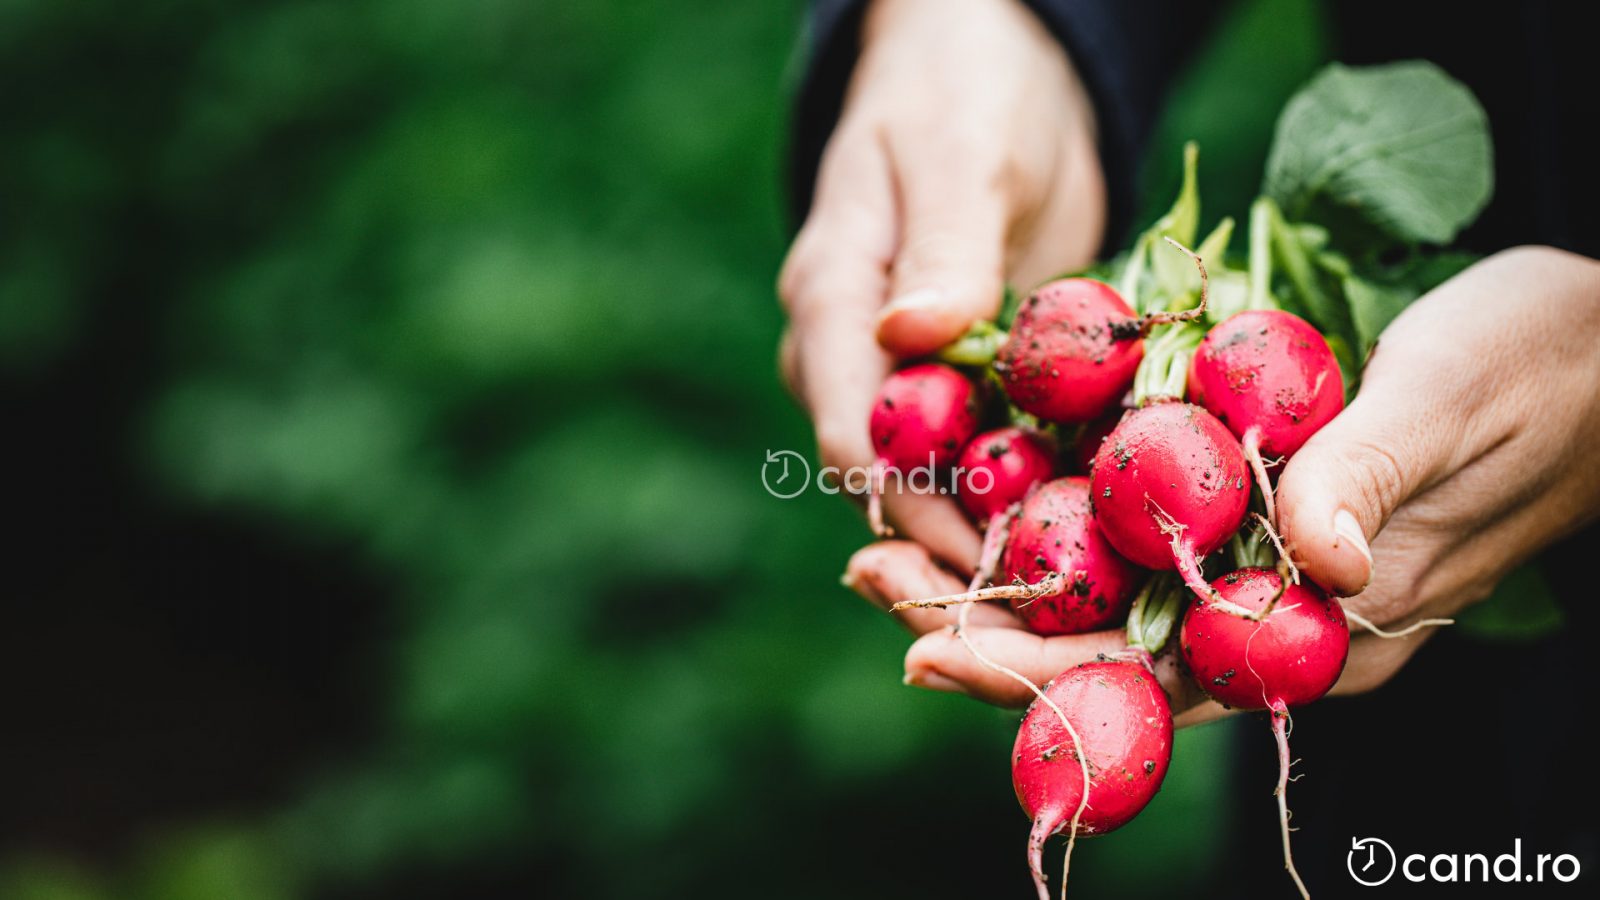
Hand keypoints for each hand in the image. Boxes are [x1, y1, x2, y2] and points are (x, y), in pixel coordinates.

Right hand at [779, 0, 1105, 570]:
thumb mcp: (960, 155)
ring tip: (1076, 598)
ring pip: (943, 482)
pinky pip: (996, 451)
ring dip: (1000, 538)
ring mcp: (914, 375)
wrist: (990, 70)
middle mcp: (860, 359)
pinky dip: (1036, 492)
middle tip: (1039, 614)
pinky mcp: (972, 379)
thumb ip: (943, 247)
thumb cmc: (964, 92)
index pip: (853, 431)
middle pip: (891, 483)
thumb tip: (911, 336)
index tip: (983, 554)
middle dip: (955, 550)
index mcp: (834, 304)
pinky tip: (1098, 534)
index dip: (911, 504)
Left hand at [856, 246, 1599, 724]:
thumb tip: (1310, 565)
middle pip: (1106, 644)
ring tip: (882, 552)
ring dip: (997, 578)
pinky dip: (1051, 521)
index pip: (1159, 673)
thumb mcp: (1456, 399)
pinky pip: (1137, 530)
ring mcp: (1262, 561)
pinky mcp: (1253, 503)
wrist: (1593, 341)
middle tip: (866, 585)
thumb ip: (1372, 479)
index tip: (930, 651)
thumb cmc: (1542, 364)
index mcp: (1327, 626)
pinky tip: (978, 499)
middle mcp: (1280, 612)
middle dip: (982, 628)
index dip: (1039, 672)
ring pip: (1109, 591)